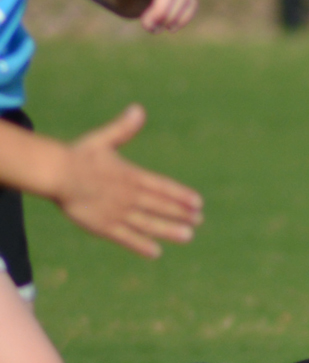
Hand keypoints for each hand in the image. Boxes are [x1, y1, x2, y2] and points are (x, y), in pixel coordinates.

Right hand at [52, 105, 202, 258]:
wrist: (55, 174)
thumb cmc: (77, 156)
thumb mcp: (103, 140)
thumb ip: (123, 129)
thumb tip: (138, 109)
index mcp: (131, 176)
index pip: (163, 187)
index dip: (181, 195)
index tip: (198, 202)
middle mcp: (129, 195)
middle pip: (160, 206)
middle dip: (181, 213)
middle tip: (200, 220)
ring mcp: (117, 212)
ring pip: (149, 223)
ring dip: (169, 230)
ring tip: (188, 236)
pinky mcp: (103, 226)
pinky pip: (126, 238)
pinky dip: (141, 245)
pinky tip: (156, 252)